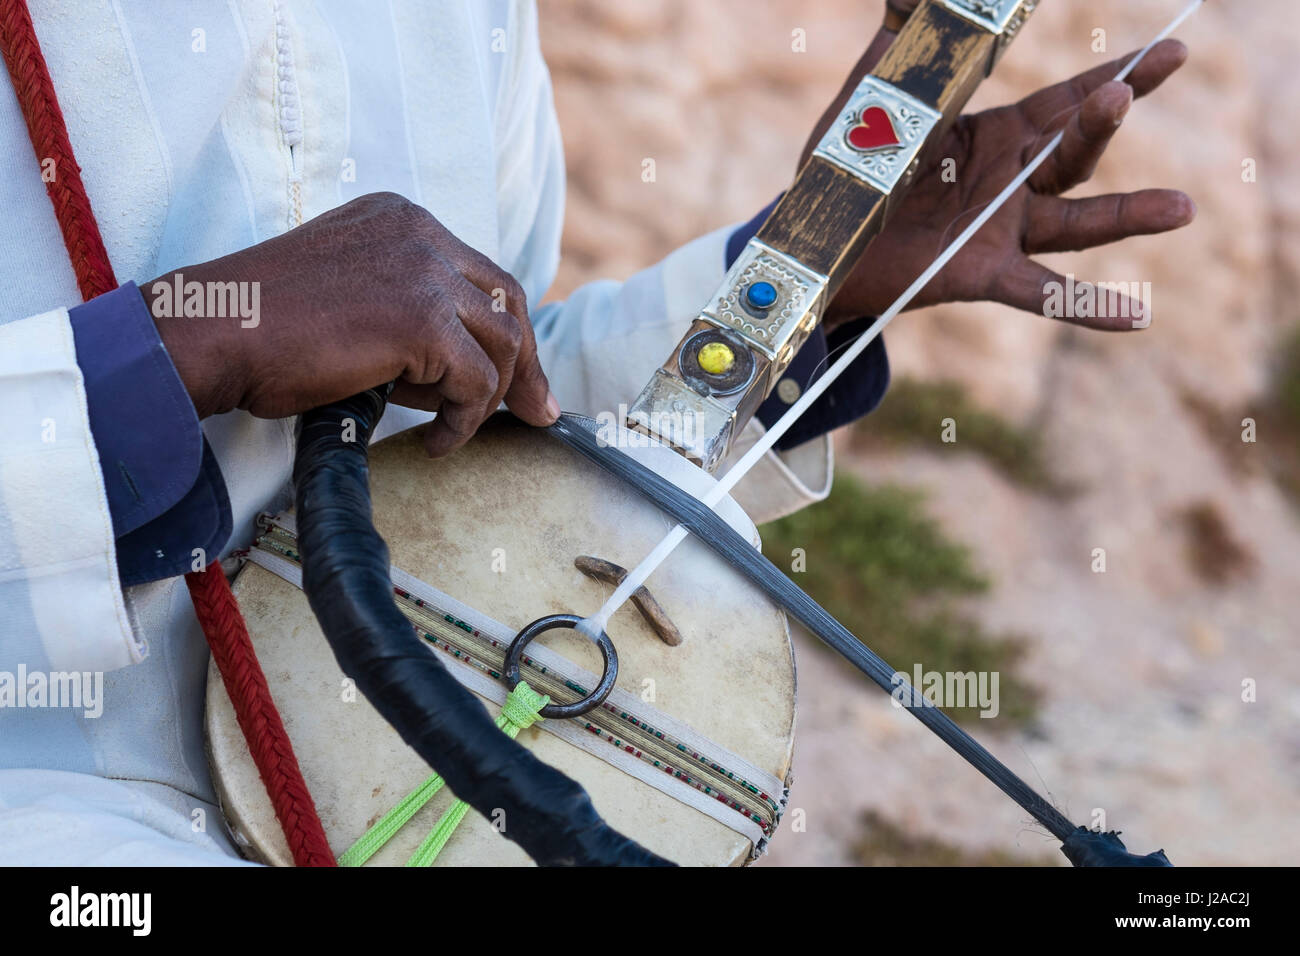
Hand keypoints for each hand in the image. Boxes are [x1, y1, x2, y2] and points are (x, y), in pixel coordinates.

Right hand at [146, 192, 557, 456]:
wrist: (213, 332)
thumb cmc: (263, 328)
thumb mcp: (349, 294)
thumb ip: (404, 308)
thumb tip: (462, 367)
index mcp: (402, 219)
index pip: (484, 276)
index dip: (508, 331)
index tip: (520, 378)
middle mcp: (421, 233)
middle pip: (510, 302)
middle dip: (527, 366)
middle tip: (537, 414)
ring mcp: (424, 271)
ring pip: (504, 343)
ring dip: (485, 398)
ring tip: (447, 429)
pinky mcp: (422, 319)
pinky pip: (478, 382)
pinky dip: (465, 420)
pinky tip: (434, 441)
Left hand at [823, 40, 1195, 330]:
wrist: (819, 244)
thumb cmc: (850, 172)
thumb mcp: (874, 99)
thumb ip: (901, 47)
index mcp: (995, 136)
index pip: (1066, 101)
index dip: (1120, 76)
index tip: (1172, 53)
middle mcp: (1010, 183)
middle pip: (1072, 151)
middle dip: (1101, 122)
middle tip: (1124, 93)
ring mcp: (1000, 230)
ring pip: (1075, 221)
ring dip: (1127, 214)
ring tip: (1182, 207)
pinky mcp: (979, 272)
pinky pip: (1038, 290)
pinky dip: (1083, 303)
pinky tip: (1134, 316)